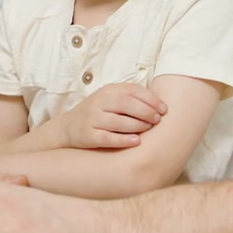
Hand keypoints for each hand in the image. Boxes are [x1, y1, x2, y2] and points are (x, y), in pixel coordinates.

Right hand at [51, 83, 165, 149]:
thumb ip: (130, 98)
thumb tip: (159, 104)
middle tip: (158, 120)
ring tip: (149, 129)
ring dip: (138, 125)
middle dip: (147, 112)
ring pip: (119, 121)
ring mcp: (92, 119)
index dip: (151, 99)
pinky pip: (108, 137)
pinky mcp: (88, 135)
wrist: (68, 128)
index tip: (164, 109)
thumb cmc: (98, 113)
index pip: (133, 90)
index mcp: (108, 91)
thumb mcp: (110, 99)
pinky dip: (124, 139)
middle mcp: (99, 102)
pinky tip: (137, 141)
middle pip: (127, 104)